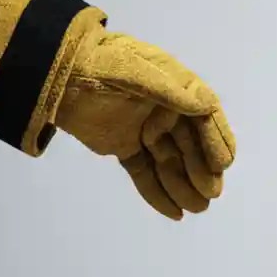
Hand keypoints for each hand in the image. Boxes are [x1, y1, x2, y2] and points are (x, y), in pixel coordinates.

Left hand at [54, 24, 235, 219]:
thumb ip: (167, 90)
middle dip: (201, 171)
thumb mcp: (132, 69)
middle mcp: (166, 111)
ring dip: (183, 187)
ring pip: (169, 163)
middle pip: (190, 145)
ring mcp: (144, 131)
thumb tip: (205, 105)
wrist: (54, 72)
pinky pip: (144, 173)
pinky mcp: (124, 147)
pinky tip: (173, 212)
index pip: (204, 116)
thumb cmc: (97, 63)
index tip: (223, 163)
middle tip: (211, 195)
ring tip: (197, 209)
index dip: (216, 139)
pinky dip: (157, 193)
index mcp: (175, 87)